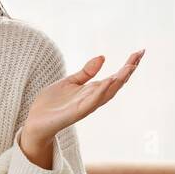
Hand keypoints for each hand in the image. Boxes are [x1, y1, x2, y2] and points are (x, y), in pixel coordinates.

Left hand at [22, 49, 145, 155]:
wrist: (35, 121)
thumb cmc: (52, 103)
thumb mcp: (70, 82)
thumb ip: (86, 72)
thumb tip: (103, 56)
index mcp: (92, 91)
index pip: (115, 77)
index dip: (127, 65)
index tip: (139, 52)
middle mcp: (93, 99)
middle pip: (116, 84)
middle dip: (128, 71)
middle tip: (139, 56)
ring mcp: (85, 106)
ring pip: (107, 93)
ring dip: (118, 81)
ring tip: (129, 67)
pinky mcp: (75, 112)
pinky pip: (91, 102)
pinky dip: (100, 92)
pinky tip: (107, 82)